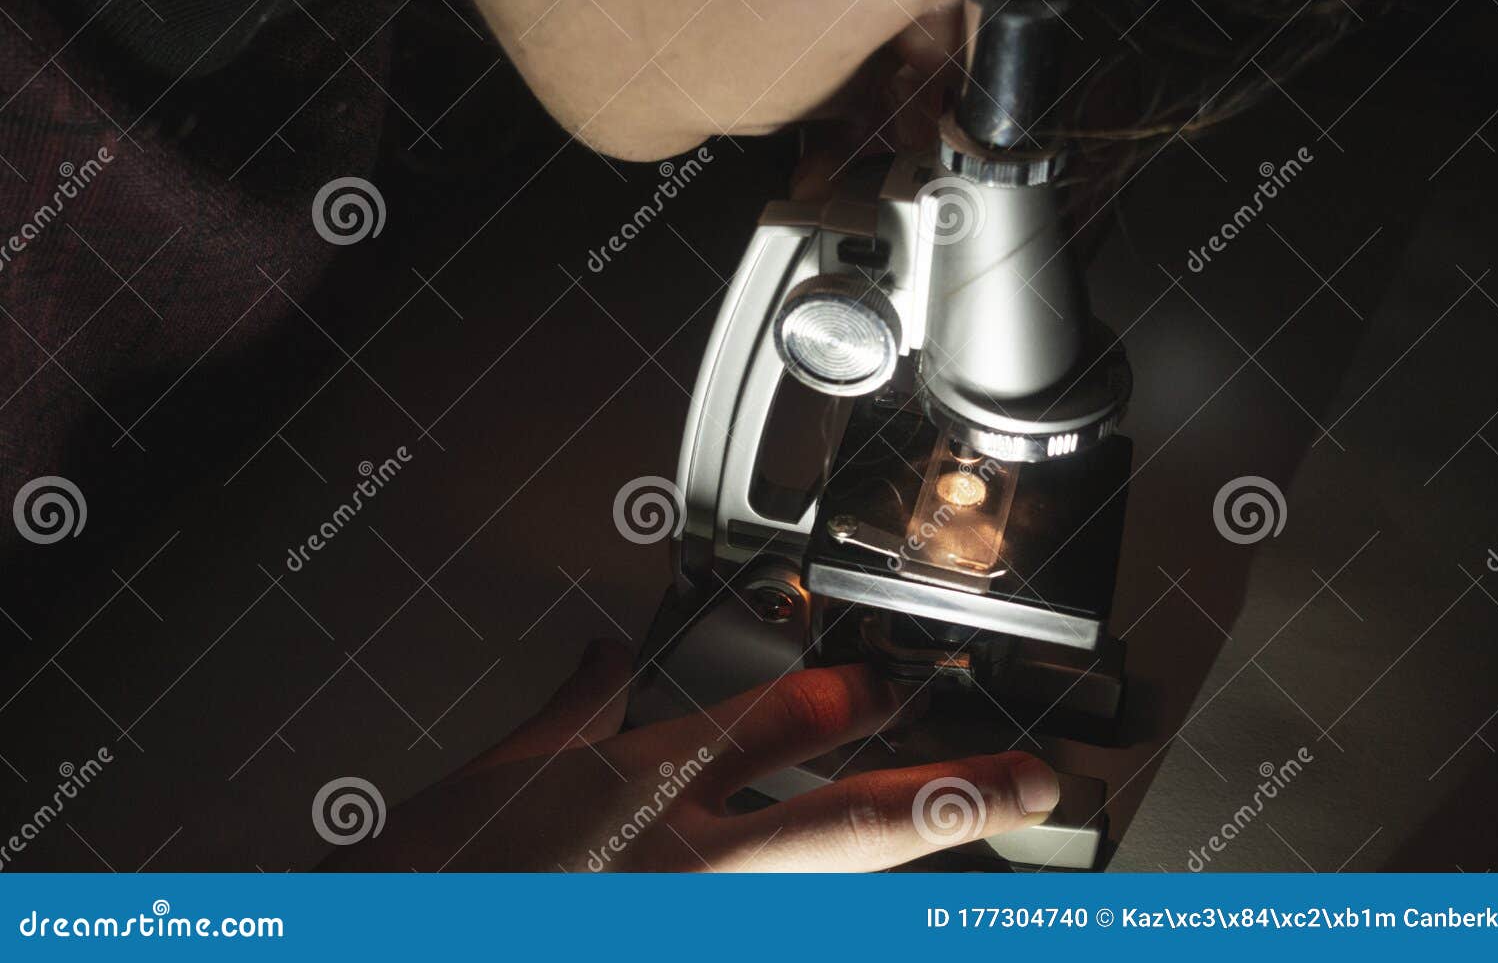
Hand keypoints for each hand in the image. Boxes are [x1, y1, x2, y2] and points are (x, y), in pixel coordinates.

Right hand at [322, 639, 1060, 871]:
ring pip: (825, 891)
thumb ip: (565, 712)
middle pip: (845, 818)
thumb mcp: (487, 778)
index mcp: (630, 784)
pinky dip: (805, 908)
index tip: (903, 686)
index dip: (858, 695)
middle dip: (950, 794)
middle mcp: (682, 861)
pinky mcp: (681, 942)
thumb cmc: (415, 884)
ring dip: (893, 862)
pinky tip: (841, 901)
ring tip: (971, 838)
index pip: (773, 718)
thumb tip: (607, 661)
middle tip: (1032, 782)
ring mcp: (691, 919)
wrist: (368, 939)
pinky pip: (769, 924)